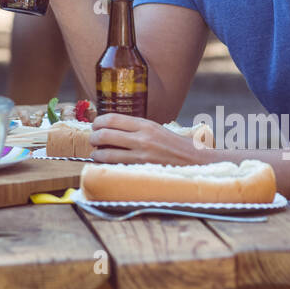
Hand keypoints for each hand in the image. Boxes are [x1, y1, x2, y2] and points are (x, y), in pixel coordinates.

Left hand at [89, 113, 217, 164]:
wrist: (196, 161)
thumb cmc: (176, 145)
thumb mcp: (157, 129)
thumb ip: (137, 128)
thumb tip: (113, 129)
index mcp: (146, 125)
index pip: (112, 119)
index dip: (98, 122)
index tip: (95, 125)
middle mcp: (142, 138)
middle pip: (105, 134)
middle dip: (93, 137)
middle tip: (92, 140)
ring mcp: (142, 155)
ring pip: (107, 153)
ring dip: (96, 154)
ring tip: (96, 154)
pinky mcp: (142, 169)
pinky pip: (117, 167)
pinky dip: (107, 166)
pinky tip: (106, 164)